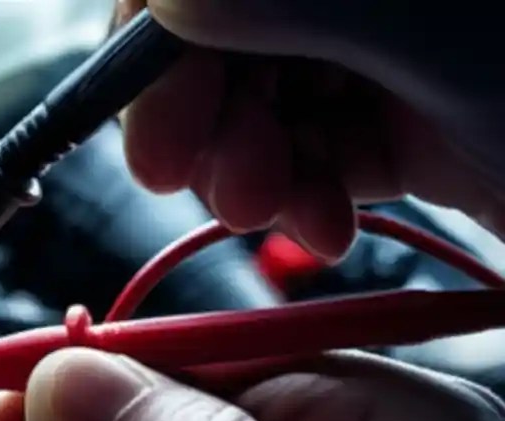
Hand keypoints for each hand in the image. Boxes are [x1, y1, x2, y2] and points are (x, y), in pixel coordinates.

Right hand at [118, 0, 504, 257]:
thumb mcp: (434, 35)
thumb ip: (284, 3)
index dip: (157, 44)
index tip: (160, 132)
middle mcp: (361, 4)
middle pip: (217, 43)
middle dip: (206, 123)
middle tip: (214, 189)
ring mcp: (381, 53)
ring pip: (256, 107)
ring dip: (247, 175)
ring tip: (276, 213)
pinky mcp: (403, 117)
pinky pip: (310, 153)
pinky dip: (299, 199)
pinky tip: (326, 228)